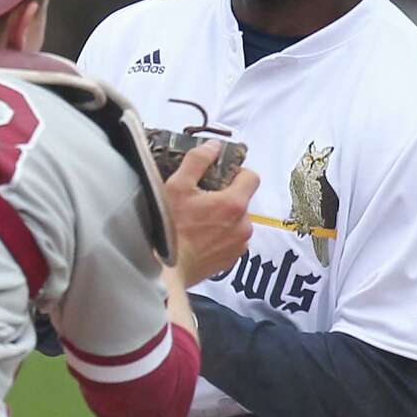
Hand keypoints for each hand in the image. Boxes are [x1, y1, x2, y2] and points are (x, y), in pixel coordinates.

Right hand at [164, 140, 258, 287]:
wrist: (165, 270)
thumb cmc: (169, 228)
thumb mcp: (177, 185)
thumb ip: (198, 161)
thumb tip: (213, 147)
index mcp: (234, 204)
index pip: (251, 176)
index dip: (237, 172)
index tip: (220, 176)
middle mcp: (243, 225)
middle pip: (242, 200)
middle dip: (225, 197)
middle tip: (199, 200)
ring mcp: (239, 245)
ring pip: (237, 221)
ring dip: (223, 218)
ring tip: (197, 222)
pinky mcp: (231, 260)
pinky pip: (231, 240)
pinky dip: (219, 236)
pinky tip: (199, 238)